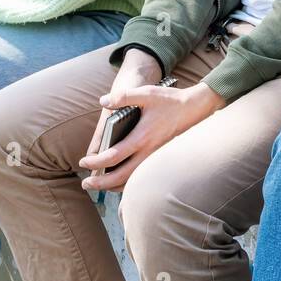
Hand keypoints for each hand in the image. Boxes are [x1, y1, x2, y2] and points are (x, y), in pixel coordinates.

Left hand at [75, 48, 160, 180]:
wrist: (197, 108)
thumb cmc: (171, 101)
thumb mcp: (147, 93)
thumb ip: (123, 96)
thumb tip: (103, 101)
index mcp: (142, 137)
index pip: (113, 156)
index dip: (95, 162)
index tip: (83, 162)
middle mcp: (148, 152)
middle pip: (120, 177)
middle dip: (101, 183)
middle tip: (86, 184)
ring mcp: (156, 158)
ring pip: (132, 181)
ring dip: (113, 186)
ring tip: (100, 186)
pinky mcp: (161, 160)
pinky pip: (142, 178)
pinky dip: (128, 184)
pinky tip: (120, 181)